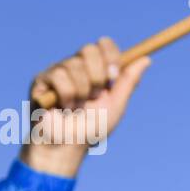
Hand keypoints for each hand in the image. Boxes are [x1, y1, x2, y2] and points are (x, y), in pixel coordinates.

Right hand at [19, 37, 150, 177]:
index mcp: (96, 70)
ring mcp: (58, 71)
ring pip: (74, 64)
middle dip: (97, 75)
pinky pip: (59, 76)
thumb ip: (128, 82)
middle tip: (96, 95)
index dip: (111, 55)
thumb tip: (146, 59)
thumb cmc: (91, 129)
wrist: (68, 145)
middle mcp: (77, 66)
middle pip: (89, 49)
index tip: (114, 76)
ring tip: (77, 108)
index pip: (104, 45)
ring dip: (82, 92)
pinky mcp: (42, 79)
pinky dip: (67, 96)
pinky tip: (63, 108)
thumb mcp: (115, 105)